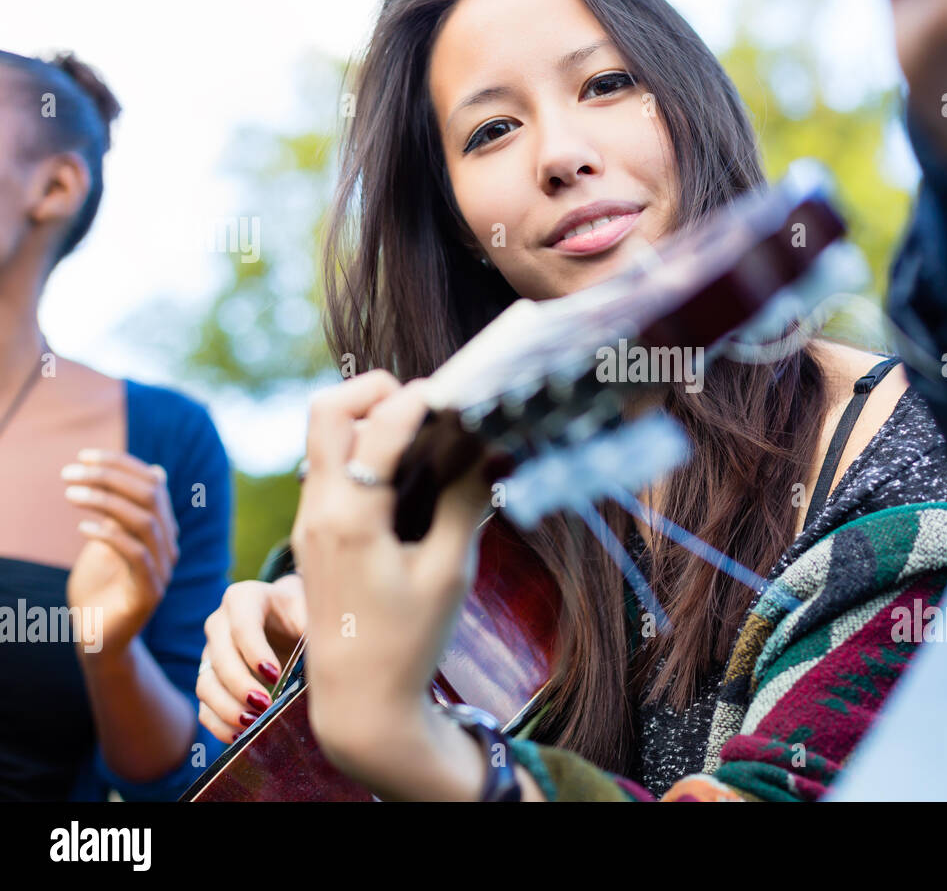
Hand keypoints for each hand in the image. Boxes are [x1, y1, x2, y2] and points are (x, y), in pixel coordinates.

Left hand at [63, 450, 179, 657]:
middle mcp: (169, 545)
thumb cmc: (100, 587)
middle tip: (70, 471)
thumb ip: (123, 510)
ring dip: (105, 501)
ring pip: (145, 520)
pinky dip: (109, 535)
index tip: (84, 455)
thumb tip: (156, 470)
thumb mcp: (109, 539)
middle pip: (151, 496)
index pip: (151, 484)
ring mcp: (163, 569)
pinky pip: (135, 554)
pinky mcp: (149, 592)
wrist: (97, 637)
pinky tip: (82, 526)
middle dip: (110, 477)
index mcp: (162, 529)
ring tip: (70, 492)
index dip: (121, 464)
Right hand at [197, 574, 306, 742]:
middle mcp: (219, 623)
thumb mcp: (309, 608)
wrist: (285, 616)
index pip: (242, 625)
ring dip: (226, 708)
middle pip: (220, 657)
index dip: (255, 652)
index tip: (275, 675)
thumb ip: (313, 623)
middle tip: (264, 706)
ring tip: (252, 724)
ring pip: (206, 683)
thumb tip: (323, 650)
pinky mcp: (209, 677)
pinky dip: (217, 722)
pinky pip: (203, 704)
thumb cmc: (300, 611)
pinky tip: (238, 735)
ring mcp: (210, 652)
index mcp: (244, 599)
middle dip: (240, 685)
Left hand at [290, 370, 491, 778]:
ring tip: (421, 432)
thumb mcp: (449, 573)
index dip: (420, 400)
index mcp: (352, 519)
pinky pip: (326, 468)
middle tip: (421, 402)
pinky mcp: (312, 535)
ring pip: (321, 436)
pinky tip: (404, 470)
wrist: (360, 702)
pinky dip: (360, 449)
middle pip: (325, 411)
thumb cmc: (409, 643)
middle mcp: (318, 512)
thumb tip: (490, 450)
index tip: (455, 396)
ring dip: (366, 418)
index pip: (380, 428)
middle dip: (373, 390)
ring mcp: (308, 522)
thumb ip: (465, 503)